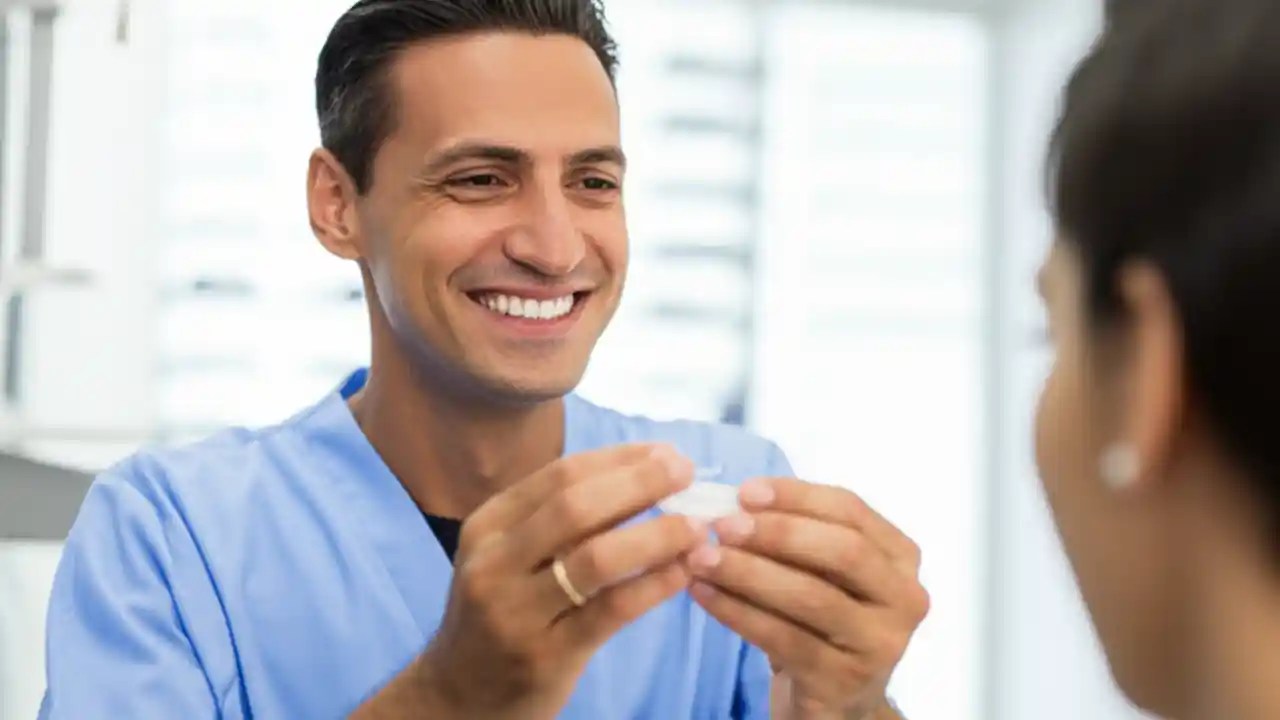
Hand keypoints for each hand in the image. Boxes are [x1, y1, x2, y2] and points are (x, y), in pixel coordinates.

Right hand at [416, 444, 705, 719]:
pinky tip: (683, 572)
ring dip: (657, 535)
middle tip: (687, 474)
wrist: (459, 695)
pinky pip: (612, 610)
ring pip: (597, 558)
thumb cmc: (501, 612)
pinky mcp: (545, 655)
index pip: (561, 474)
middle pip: (577, 507)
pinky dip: (655, 585)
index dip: (621, 459)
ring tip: (697, 528)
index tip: (667, 452)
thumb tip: (644, 472)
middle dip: (641, 483)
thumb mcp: (508, 556)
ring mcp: (516, 612)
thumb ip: (558, 519)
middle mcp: (494, 562)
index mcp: (488, 525)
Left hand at [686, 478, 927, 718]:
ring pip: (811, 597)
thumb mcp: (822, 572)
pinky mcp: (844, 681)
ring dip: (748, 572)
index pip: (852, 511)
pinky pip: (783, 638)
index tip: (744, 491)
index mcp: (901, 558)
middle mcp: (904, 599)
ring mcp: (879, 644)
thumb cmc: (823, 619)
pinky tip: (704, 593)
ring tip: (701, 558)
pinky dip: (737, 612)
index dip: (797, 497)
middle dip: (779, 533)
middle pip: (843, 552)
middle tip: (723, 525)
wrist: (837, 699)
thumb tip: (736, 501)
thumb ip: (797, 533)